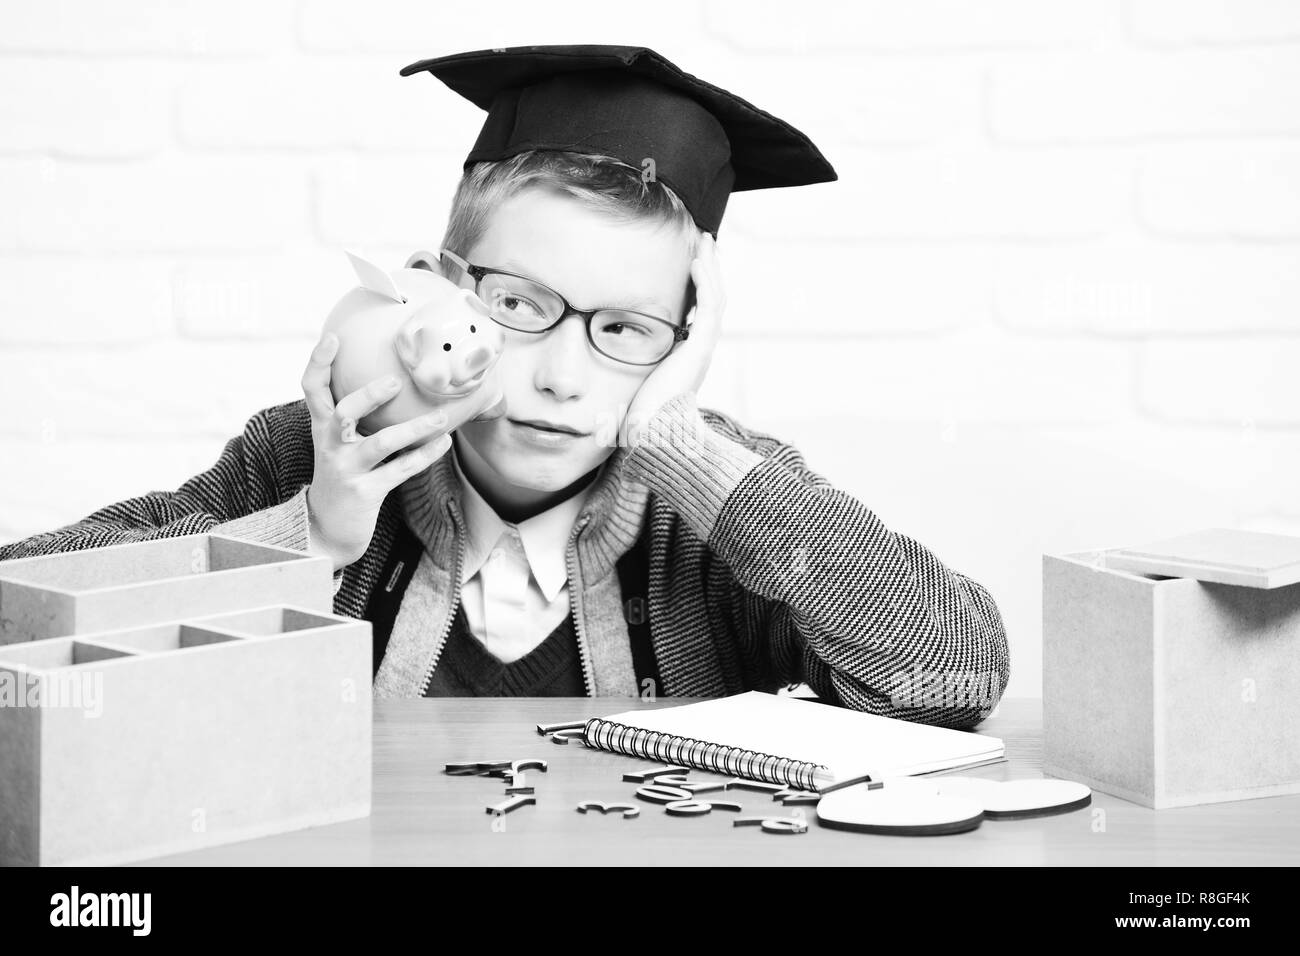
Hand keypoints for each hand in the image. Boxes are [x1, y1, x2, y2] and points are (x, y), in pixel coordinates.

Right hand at [300, 332, 451, 570]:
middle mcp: (331, 446)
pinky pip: (400, 470)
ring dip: (414, 429)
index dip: (318, 362)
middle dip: (368, 395)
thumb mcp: (339, 443)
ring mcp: (347, 470)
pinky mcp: (366, 492)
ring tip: (442, 418)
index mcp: (323, 428)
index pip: (311, 389)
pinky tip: (443, 443)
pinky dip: (424, 456)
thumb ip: (353, 415)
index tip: (333, 337)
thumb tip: (388, 376)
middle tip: (395, 381)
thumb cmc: (342, 474)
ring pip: (380, 444)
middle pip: (342, 413)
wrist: (328, 527)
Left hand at [624, 232, 723, 446]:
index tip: (690, 264)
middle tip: (703, 243)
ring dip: (710, 268)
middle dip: (709, 271)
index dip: (697, 288)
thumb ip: (619, 372)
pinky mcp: (699, 349)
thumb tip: (589, 370)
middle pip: (711, 301)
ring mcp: (701, 350)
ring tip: (704, 242)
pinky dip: (705, 282)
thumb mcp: (627, 386)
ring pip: (715, 299)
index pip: (698, 314)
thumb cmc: (637, 421)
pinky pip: (708, 307)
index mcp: (686, 359)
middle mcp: (698, 352)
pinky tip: (697, 261)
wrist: (651, 438)